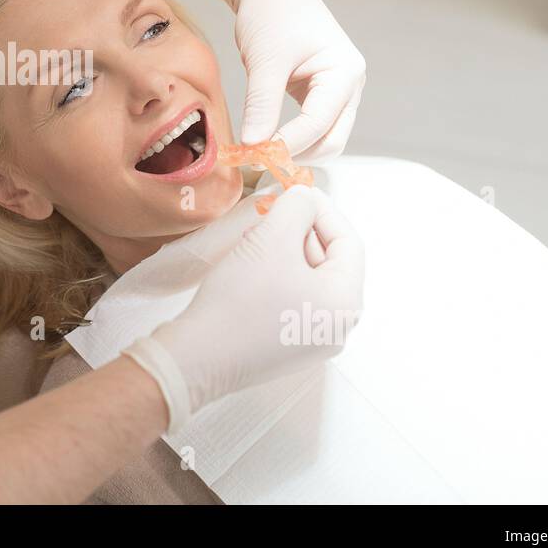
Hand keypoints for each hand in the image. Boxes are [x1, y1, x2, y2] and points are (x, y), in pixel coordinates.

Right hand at [124, 186, 364, 434]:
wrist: (199, 357)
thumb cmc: (242, 298)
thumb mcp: (272, 239)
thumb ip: (296, 208)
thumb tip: (304, 199)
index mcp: (346, 302)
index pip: (349, 243)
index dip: (324, 210)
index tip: (297, 190)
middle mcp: (338, 327)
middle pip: (329, 263)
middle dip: (301, 230)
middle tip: (273, 209)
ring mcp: (312, 342)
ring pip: (308, 281)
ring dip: (286, 251)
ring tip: (256, 234)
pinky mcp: (286, 349)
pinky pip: (292, 301)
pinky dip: (277, 276)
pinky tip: (250, 263)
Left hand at [215, 0, 365, 161]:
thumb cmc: (272, 12)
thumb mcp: (265, 59)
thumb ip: (261, 104)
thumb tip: (253, 145)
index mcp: (345, 73)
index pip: (319, 124)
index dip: (287, 144)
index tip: (254, 155)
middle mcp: (349, 85)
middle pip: (332, 140)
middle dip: (298, 154)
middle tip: (258, 160)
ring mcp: (338, 91)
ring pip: (324, 138)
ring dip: (296, 149)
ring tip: (259, 151)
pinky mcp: (320, 93)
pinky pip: (312, 127)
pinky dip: (292, 137)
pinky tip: (266, 139)